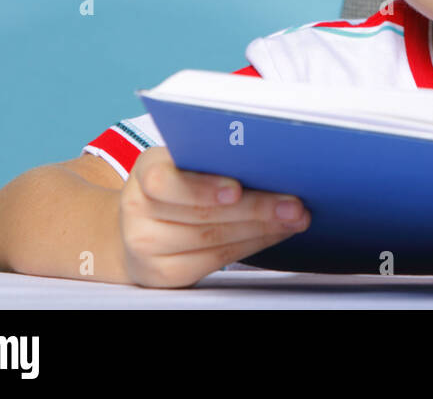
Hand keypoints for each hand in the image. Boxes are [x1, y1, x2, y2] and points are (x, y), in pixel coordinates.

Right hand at [119, 146, 310, 287]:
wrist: (139, 227)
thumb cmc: (176, 184)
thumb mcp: (183, 162)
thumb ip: (213, 159)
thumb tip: (272, 158)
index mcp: (146, 169)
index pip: (165, 180)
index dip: (203, 187)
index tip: (237, 189)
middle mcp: (139, 208)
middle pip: (201, 214)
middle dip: (256, 208)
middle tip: (293, 205)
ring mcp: (147, 245)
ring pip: (213, 239)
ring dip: (262, 229)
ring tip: (294, 218)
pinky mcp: (164, 273)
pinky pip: (215, 260)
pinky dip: (251, 245)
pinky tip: (274, 233)